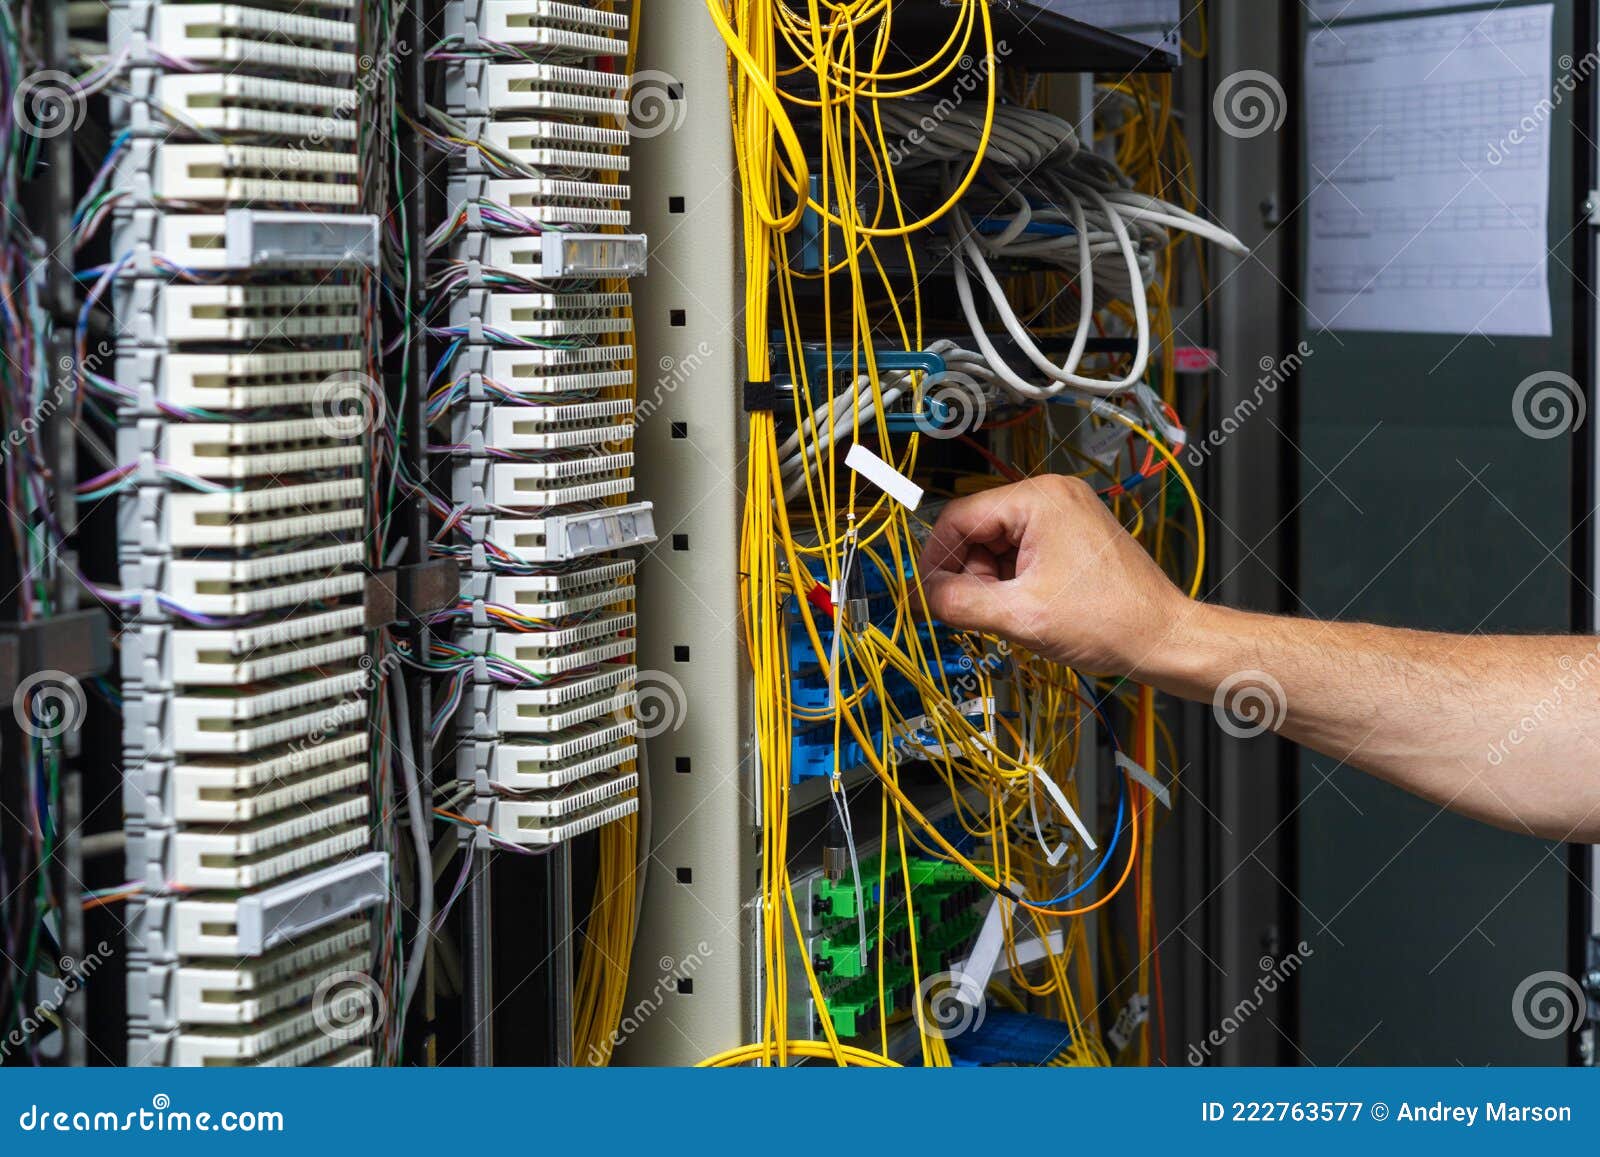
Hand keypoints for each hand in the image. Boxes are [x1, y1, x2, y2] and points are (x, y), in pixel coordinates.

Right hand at [917, 475, 1191, 676]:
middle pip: (977, 529)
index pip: (958, 517)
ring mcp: (1064, 514)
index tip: (927, 593)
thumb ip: (959, 602)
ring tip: (1015, 614)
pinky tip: (1028, 608)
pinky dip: (1013, 581)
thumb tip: (923, 595)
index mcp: (1039, 499)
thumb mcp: (1020, 617)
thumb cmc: (1111, 622)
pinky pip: (1021, 551)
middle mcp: (1052, 496)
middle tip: (981, 612)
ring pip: (997, 544)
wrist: (1163, 637)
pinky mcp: (1071, 535)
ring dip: (992, 581)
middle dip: (971, 574)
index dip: (936, 558)